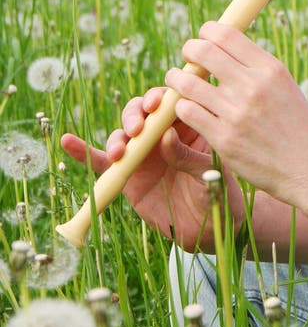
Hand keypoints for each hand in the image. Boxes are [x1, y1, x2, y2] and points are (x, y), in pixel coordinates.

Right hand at [61, 86, 242, 250]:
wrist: (211, 229)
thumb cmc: (220, 193)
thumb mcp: (211, 173)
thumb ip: (189, 156)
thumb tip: (166, 137)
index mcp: (187, 125)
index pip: (170, 101)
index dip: (160, 97)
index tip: (156, 104)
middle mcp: (161, 134)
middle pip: (141, 112)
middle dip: (135, 114)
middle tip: (138, 128)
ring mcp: (143, 154)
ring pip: (123, 134)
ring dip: (118, 137)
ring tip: (121, 152)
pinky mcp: (128, 176)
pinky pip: (103, 162)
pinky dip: (85, 152)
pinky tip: (69, 142)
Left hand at [165, 22, 307, 208]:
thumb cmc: (298, 126)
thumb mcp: (286, 86)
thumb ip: (257, 67)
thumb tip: (225, 46)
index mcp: (270, 69)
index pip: (226, 34)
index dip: (206, 31)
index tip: (202, 38)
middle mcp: (253, 86)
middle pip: (202, 52)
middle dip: (189, 50)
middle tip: (187, 57)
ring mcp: (237, 113)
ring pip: (187, 82)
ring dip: (176, 78)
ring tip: (177, 79)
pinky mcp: (224, 139)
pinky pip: (187, 111)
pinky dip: (182, 106)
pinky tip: (186, 107)